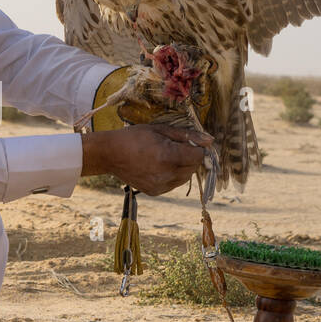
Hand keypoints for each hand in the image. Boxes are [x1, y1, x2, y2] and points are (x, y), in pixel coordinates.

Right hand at [80, 124, 211, 195]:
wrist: (110, 154)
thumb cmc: (135, 137)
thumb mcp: (160, 130)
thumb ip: (186, 136)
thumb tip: (210, 140)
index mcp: (168, 156)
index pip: (198, 156)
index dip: (196, 148)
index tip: (187, 142)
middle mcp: (166, 174)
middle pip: (193, 168)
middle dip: (190, 157)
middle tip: (174, 148)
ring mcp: (160, 185)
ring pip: (185, 177)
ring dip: (182, 167)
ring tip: (166, 157)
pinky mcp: (155, 191)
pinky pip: (174, 183)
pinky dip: (172, 175)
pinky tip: (158, 166)